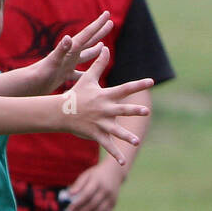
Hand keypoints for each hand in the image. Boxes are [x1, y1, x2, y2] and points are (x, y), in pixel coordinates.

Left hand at [31, 10, 113, 93]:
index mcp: (70, 50)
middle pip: (88, 41)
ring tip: (103, 46)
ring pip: (85, 56)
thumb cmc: (41, 74)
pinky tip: (92, 75)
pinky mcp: (64, 75)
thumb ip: (61, 50)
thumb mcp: (53, 61)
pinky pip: (80, 74)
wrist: (29, 84)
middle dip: (99, 32)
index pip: (87, 34)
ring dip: (95, 50)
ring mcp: (67, 65)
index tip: (107, 14)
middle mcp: (70, 55)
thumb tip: (69, 38)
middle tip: (110, 22)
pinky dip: (88, 73)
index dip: (98, 24)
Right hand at [63, 43, 152, 164]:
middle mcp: (104, 109)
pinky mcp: (96, 134)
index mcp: (105, 96)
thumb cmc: (76, 94)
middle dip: (133, 110)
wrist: (60, 112)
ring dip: (126, 137)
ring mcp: (100, 123)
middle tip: (146, 111)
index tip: (151, 81)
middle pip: (122, 109)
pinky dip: (116, 155)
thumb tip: (105, 47)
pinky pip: (108, 146)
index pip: (124, 89)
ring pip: (115, 131)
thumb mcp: (88, 79)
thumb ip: (99, 64)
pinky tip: (124, 163)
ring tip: (136, 142)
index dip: (138, 85)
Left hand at [64, 162, 122, 210]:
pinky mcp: (113, 204)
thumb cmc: (96, 175)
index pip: (87, 194)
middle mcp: (106, 191)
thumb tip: (69, 195)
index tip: (69, 209)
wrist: (114, 172)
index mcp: (97, 182)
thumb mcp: (86, 175)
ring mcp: (111, 198)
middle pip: (93, 205)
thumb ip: (78, 184)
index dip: (78, 203)